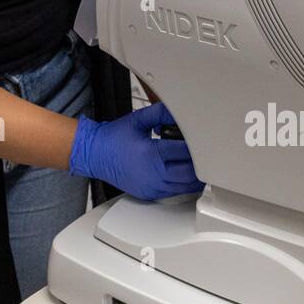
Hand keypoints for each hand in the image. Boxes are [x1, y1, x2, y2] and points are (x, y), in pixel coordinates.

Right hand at [68, 102, 203, 200]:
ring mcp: (151, 186)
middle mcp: (151, 173)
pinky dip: (185, 185)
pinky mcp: (149, 194)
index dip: (198, 147)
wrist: (94, 155)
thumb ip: (161, 113)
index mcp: (150, 153)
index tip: (205, 140)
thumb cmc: (114, 138)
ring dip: (196, 177)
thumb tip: (180, 110)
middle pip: (189, 173)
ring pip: (185, 187)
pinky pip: (174, 193)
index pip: (183, 152)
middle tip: (209, 155)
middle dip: (201, 165)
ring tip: (203, 166)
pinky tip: (188, 175)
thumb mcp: (138, 120)